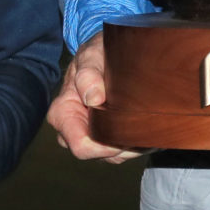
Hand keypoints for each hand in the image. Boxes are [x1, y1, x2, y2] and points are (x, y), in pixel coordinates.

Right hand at [45, 31, 139, 162]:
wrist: (106, 54)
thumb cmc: (96, 54)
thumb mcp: (92, 55)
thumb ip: (89, 73)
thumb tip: (93, 97)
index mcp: (63, 113)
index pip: (82, 146)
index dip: (105, 145)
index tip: (126, 129)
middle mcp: (73, 130)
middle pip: (101, 154)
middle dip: (124, 144)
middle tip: (143, 124)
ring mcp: (89, 135)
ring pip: (115, 156)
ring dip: (133, 143)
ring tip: (146, 121)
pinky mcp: (105, 137)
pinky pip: (123, 151)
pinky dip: (137, 141)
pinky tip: (145, 124)